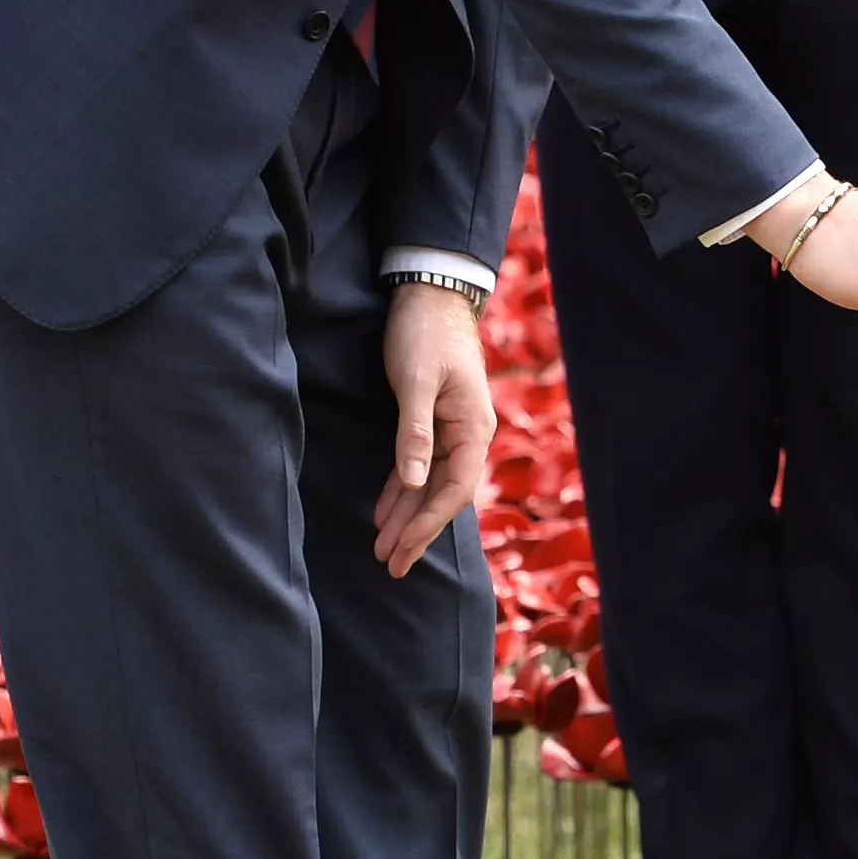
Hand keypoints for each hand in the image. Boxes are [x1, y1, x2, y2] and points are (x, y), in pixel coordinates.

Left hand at [374, 284, 495, 579]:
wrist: (428, 293)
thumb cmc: (423, 333)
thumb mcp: (416, 381)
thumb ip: (415, 433)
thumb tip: (416, 483)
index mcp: (474, 426)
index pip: (454, 489)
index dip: (427, 524)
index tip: (400, 552)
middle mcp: (469, 432)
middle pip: (444, 493)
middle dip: (416, 530)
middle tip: (388, 565)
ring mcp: (454, 427)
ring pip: (431, 482)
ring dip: (408, 514)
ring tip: (383, 548)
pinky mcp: (434, 418)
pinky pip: (421, 463)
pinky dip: (404, 487)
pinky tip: (386, 510)